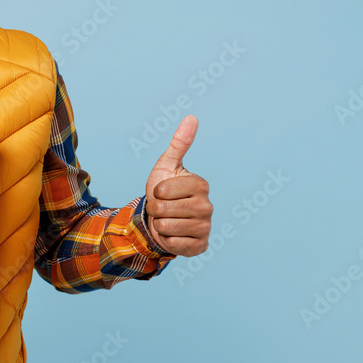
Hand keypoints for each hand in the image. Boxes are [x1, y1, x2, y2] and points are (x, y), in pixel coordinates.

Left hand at [144, 115, 211, 256]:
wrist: (162, 219)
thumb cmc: (164, 191)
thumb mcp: (167, 166)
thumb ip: (179, 143)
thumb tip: (192, 117)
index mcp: (201, 185)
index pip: (162, 190)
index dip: (155, 192)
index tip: (163, 193)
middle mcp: (208, 206)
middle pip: (163, 209)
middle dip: (155, 209)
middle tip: (162, 208)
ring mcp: (206, 227)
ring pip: (166, 227)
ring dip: (160, 224)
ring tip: (167, 220)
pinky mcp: (200, 246)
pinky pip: (173, 244)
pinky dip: (166, 240)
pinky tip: (173, 235)